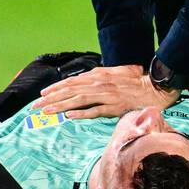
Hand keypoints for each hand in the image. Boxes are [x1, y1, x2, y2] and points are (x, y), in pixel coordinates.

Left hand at [32, 64, 179, 119]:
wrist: (153, 88)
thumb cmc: (134, 80)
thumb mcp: (114, 73)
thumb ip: (98, 76)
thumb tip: (84, 79)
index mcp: (98, 75)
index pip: (72, 81)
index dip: (56, 88)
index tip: (43, 94)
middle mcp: (99, 83)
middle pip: (70, 91)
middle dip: (51, 98)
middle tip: (35, 106)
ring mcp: (106, 95)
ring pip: (78, 100)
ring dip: (60, 106)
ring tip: (46, 112)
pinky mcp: (114, 107)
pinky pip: (95, 111)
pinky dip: (81, 113)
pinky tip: (69, 116)